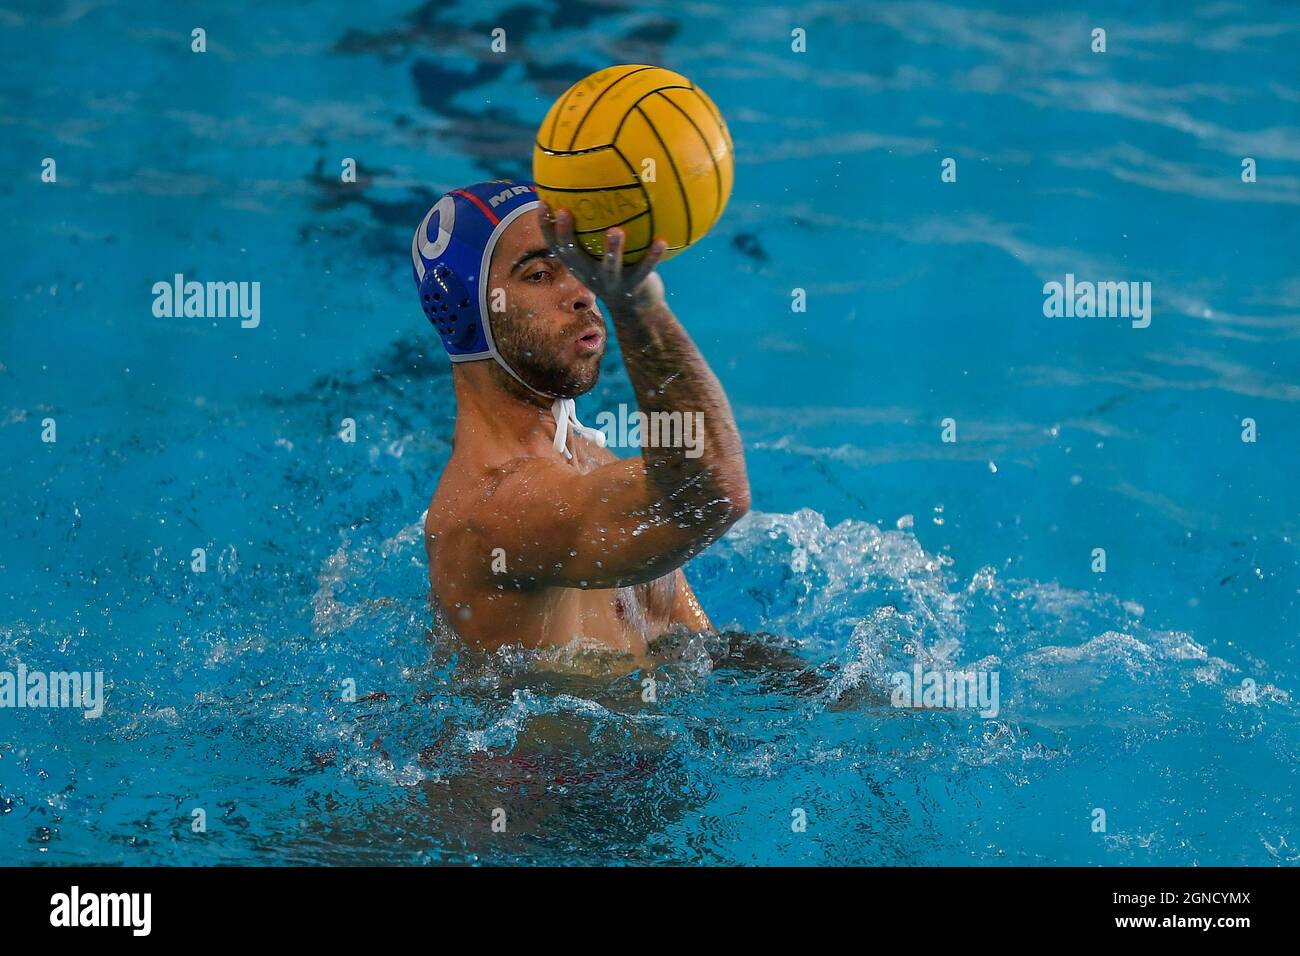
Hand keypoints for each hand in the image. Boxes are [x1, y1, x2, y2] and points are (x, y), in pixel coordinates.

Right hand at [538, 200, 667, 315]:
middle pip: (574, 256)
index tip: (543, 202)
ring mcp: (613, 282)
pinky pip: (644, 269)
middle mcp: (591, 274)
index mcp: (580, 266)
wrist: (637, 311)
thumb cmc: (618, 273)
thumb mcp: (601, 258)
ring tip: (616, 230)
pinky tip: (662, 240)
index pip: (557, 246)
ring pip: (610, 266)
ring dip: (612, 248)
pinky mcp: (634, 287)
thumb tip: (595, 194)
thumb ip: (595, 234)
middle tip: (564, 212)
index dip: (546, 227)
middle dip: (566, 234)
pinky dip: (653, 256)